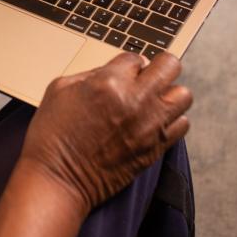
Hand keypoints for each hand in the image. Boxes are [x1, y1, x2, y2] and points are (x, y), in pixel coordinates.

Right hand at [18, 52, 191, 214]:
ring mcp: (149, 125)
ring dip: (169, 94)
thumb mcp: (60, 89)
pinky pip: (183, 124)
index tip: (124, 73)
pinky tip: (154, 122)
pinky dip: (172, 121)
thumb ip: (91, 73)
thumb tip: (114, 70)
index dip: (129, 63)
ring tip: (153, 101)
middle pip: (170, 65)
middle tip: (148, 77)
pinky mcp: (156, 148)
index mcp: (108, 82)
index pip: (136, 56)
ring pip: (183, 95)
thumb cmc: (52, 135)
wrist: (57, 180)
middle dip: (159, 67)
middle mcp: (135, 100)